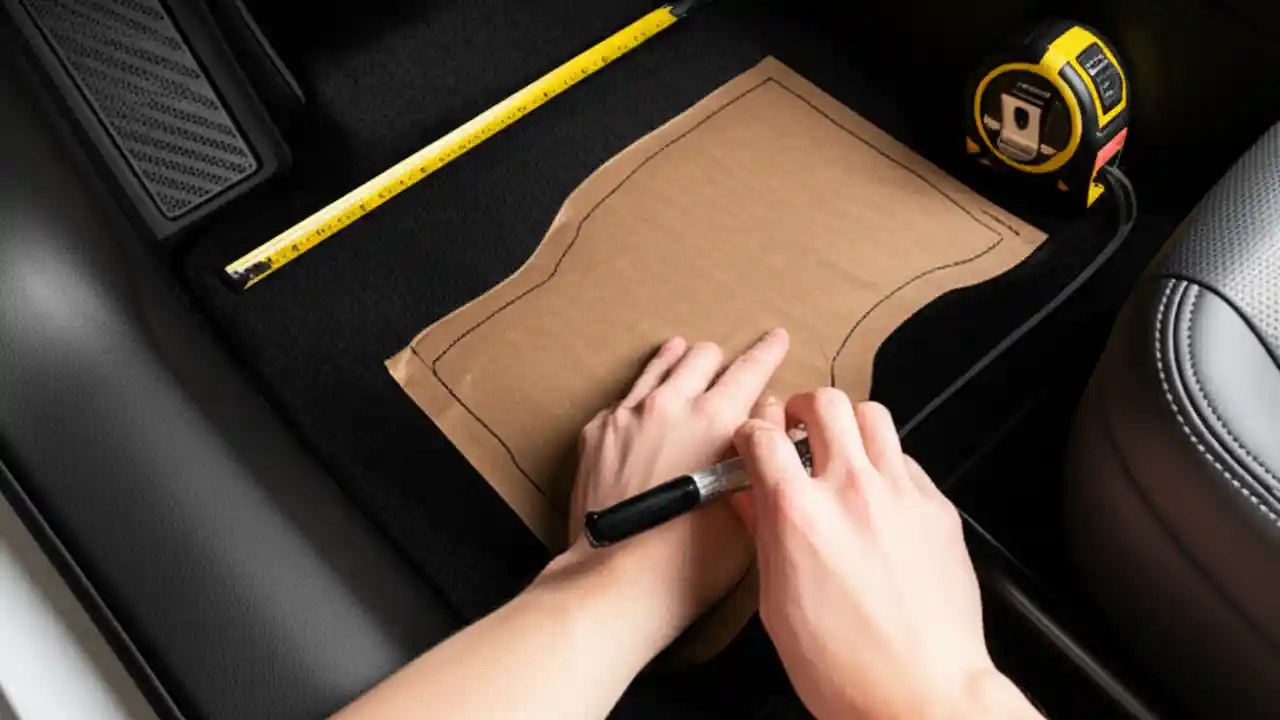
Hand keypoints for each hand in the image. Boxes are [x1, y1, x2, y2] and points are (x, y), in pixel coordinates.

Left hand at [543, 328, 789, 643]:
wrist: (619, 579)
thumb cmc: (693, 559)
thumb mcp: (749, 506)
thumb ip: (759, 456)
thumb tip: (764, 427)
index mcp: (717, 419)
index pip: (751, 367)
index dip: (768, 350)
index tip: (776, 337)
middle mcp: (671, 404)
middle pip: (702, 356)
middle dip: (720, 360)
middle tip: (727, 368)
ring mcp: (627, 415)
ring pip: (659, 367)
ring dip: (678, 361)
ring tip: (684, 354)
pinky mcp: (596, 433)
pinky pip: (624, 400)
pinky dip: (640, 398)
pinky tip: (644, 410)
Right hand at [733, 390, 1039, 719]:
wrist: (922, 693)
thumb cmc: (845, 667)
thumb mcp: (776, 603)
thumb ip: (762, 536)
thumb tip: (748, 498)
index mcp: (799, 515)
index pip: (763, 435)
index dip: (751, 431)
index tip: (752, 440)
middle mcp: (852, 492)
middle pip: (825, 404)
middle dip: (802, 409)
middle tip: (796, 429)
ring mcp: (901, 496)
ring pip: (873, 416)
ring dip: (848, 424)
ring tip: (839, 448)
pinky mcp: (937, 510)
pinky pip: (907, 460)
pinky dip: (885, 464)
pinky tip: (877, 494)